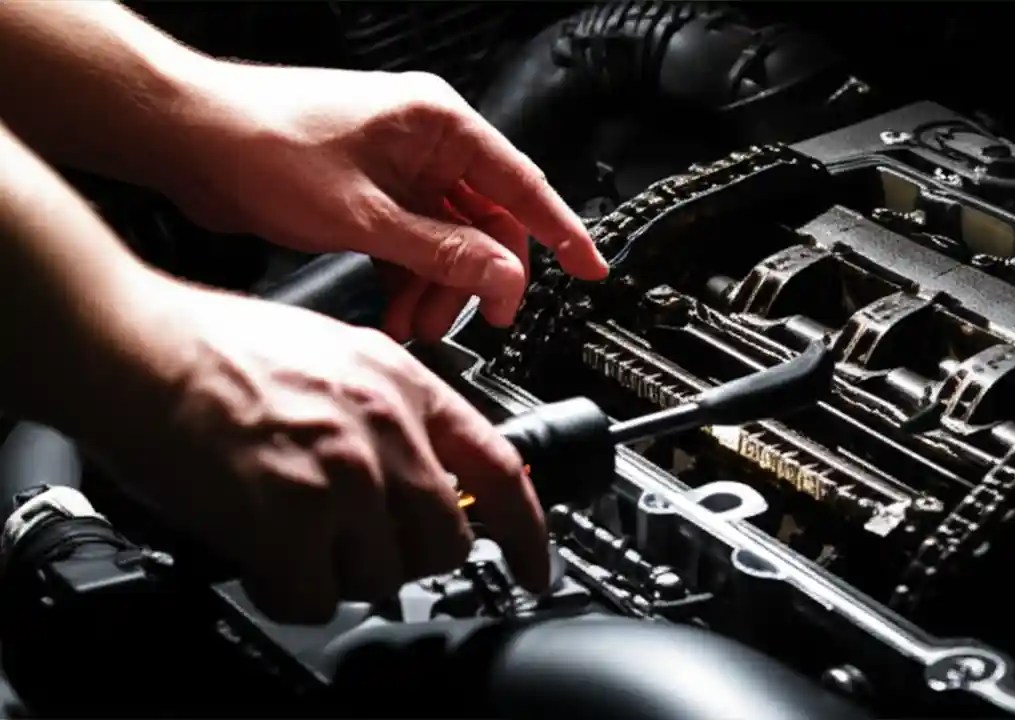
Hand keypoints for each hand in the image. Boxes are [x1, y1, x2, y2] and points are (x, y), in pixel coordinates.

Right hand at [98, 277, 546, 622]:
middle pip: (446, 540)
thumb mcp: (338, 352)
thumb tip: (431, 465)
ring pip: (384, 575)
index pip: (500, 470)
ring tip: (299, 535)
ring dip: (345, 572)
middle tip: (366, 545)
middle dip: (411, 556)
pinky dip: (292, 590)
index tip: (534, 563)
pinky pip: (317, 597)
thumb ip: (395, 408)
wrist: (134, 346)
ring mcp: (341, 476)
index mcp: (405, 386)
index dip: (528, 530)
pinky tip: (267, 557)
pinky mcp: (288, 519)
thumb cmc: (219, 347)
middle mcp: (385, 429)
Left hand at [165, 64, 607, 341]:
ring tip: (414, 325)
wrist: (188, 137)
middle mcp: (426, 142)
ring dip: (438, 287)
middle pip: (485, 221)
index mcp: (439, 124)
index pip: (522, 185)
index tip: (590, 270)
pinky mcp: (371, 192)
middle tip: (478, 321)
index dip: (562, 234)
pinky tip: (396, 310)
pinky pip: (413, 242)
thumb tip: (502, 276)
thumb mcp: (364, 216)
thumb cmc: (262, 145)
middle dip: (479, 278)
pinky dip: (409, 278)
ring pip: (448, 239)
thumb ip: (441, 252)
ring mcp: (398, 167)